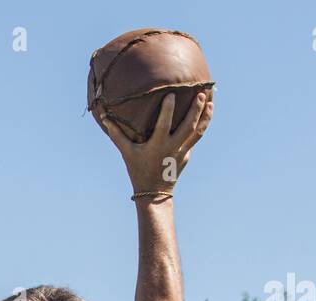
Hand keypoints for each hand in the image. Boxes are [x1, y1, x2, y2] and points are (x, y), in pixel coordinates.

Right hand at [96, 92, 211, 194]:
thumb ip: (116, 134)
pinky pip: (196, 137)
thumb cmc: (137, 169)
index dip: (168, 110)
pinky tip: (205, 114)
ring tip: (211, 101)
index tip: (172, 94)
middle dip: (196, 109)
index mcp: (157, 146)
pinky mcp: (187, 155)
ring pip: (198, 132)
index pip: (164, 125)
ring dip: (206, 116)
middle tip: (201, 93)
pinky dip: (202, 125)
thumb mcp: (126, 152)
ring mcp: (182, 152)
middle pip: (188, 126)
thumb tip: (104, 117)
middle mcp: (172, 148)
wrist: (154, 192)